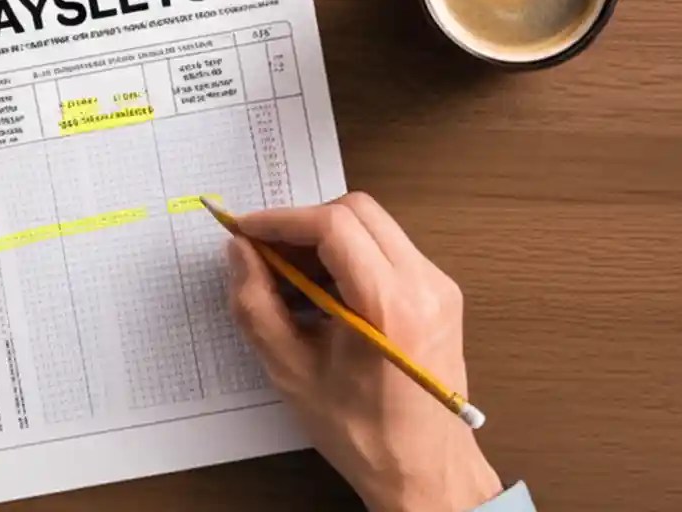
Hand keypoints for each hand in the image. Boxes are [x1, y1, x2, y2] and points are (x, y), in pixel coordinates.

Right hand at [227, 192, 501, 511]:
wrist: (424, 469)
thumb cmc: (361, 432)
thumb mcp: (291, 371)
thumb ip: (256, 305)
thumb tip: (240, 252)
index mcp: (390, 306)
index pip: (333, 226)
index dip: (281, 220)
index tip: (245, 231)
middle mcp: (425, 285)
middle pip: (357, 211)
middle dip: (303, 224)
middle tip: (264, 252)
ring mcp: (439, 286)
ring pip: (374, 225)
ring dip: (326, 238)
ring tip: (290, 277)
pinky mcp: (441, 293)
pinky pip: (390, 249)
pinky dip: (350, 255)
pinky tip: (323, 292)